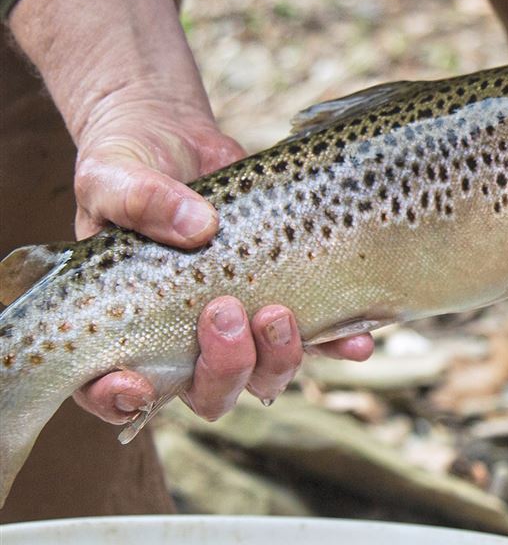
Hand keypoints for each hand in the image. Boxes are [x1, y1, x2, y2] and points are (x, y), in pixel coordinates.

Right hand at [71, 99, 372, 425]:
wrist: (178, 142)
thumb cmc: (129, 167)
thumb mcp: (112, 175)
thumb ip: (137, 199)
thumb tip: (198, 227)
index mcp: (124, 329)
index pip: (113, 391)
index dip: (122, 402)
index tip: (135, 384)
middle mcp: (184, 343)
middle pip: (208, 394)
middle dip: (224, 368)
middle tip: (225, 312)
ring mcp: (238, 329)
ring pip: (265, 376)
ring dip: (278, 359)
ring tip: (279, 314)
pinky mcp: (285, 300)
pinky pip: (320, 340)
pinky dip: (339, 345)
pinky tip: (357, 339)